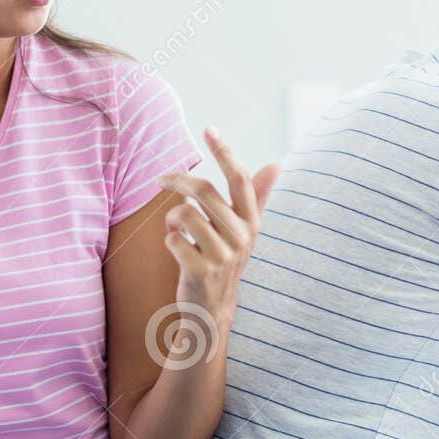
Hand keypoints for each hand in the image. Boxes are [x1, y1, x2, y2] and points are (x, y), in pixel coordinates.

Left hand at [156, 127, 279, 327]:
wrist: (212, 310)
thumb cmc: (224, 262)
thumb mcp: (244, 231)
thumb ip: (257, 198)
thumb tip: (276, 165)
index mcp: (251, 222)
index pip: (240, 179)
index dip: (225, 152)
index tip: (209, 128)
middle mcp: (241, 237)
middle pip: (204, 191)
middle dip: (178, 180)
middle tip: (162, 179)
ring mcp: (222, 256)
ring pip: (184, 214)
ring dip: (172, 218)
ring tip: (175, 228)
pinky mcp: (200, 271)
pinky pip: (173, 239)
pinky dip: (168, 239)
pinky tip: (175, 247)